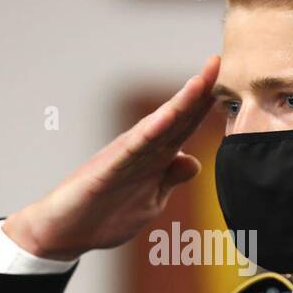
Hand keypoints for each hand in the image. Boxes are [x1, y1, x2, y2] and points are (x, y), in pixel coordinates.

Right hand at [2, 55, 219, 261]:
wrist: (62, 233)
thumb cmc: (103, 215)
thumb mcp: (149, 202)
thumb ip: (169, 179)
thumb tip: (194, 160)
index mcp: (153, 158)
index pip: (185, 127)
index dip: (206, 105)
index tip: (229, 81)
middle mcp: (140, 151)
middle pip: (175, 118)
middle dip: (197, 92)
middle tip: (218, 60)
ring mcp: (123, 158)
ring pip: (157, 127)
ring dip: (178, 104)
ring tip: (200, 81)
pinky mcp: (106, 171)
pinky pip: (131, 149)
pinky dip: (149, 132)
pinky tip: (166, 117)